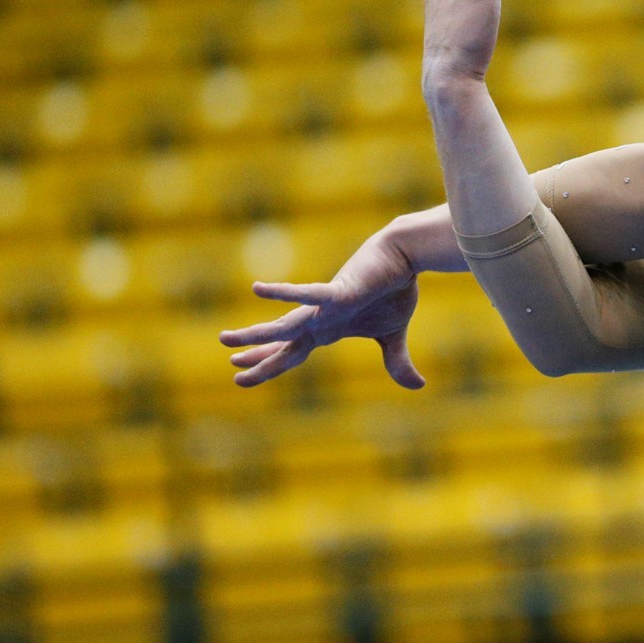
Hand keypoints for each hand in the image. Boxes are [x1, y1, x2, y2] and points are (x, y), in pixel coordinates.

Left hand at [217, 225, 426, 387]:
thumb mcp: (394, 334)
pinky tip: (258, 289)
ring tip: (225, 339)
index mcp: (328, 330)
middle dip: (256, 356)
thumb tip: (418, 385)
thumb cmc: (395, 289)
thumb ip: (396, 361)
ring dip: (256, 335)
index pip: (291, 351)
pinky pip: (308, 294)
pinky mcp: (338, 292)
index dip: (268, 361)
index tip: (241, 371)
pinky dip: (284, 293)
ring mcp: (325, 307)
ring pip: (285, 326)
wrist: (404, 256)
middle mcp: (320, 319)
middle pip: (282, 343)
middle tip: (231, 366)